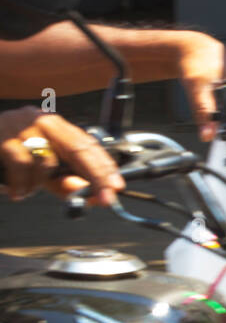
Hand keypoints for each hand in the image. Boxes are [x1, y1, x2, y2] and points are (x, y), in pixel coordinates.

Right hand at [0, 107, 123, 205]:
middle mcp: (45, 123)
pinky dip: (23, 184)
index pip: (89, 146)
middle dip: (95, 176)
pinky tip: (19, 193)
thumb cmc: (10, 149)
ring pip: (48, 162)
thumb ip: (60, 179)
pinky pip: (23, 166)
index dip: (105, 167)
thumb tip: (82, 192)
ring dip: (42, 184)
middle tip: (104, 198)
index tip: (116, 186)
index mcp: (58, 127)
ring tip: (29, 190)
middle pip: (79, 150)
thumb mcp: (39, 165)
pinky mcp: (4, 138)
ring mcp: (24, 128)